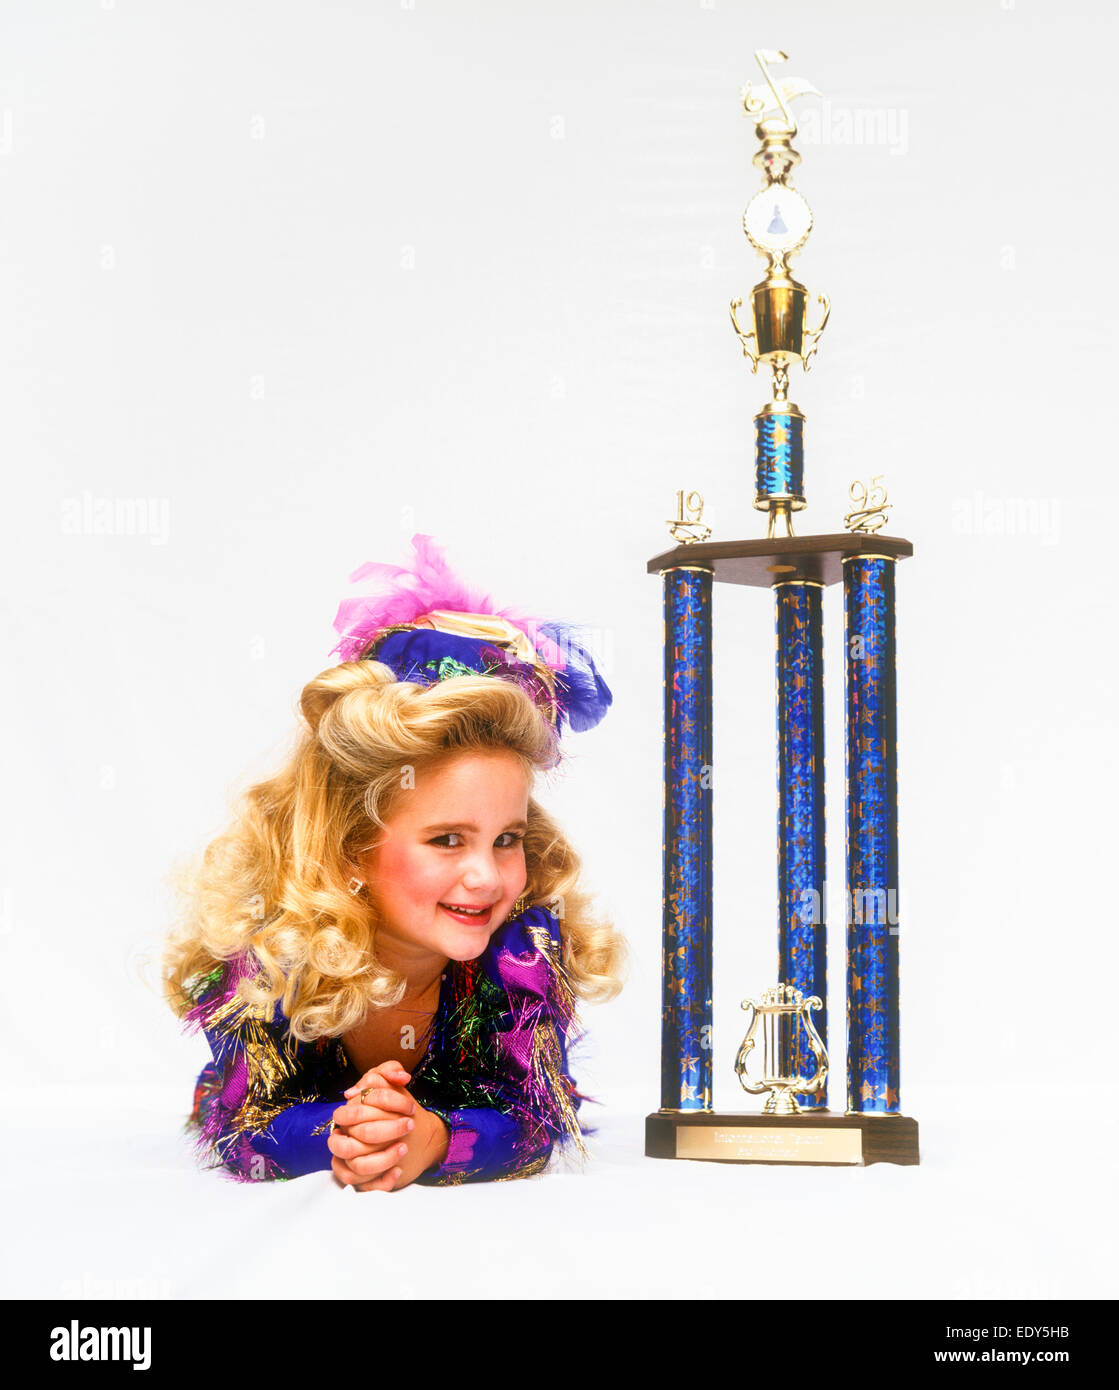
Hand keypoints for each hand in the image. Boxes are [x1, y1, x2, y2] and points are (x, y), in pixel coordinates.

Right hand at [329, 1059, 448, 1192]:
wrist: (417, 1136)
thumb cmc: (399, 1110)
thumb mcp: (392, 1086)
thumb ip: (389, 1071)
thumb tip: (399, 1076)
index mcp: (347, 1117)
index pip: (351, 1114)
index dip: (381, 1108)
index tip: (410, 1108)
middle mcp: (344, 1140)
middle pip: (350, 1143)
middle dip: (384, 1133)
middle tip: (409, 1126)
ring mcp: (350, 1162)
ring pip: (354, 1168)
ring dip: (381, 1160)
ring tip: (404, 1148)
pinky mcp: (362, 1180)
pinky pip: (364, 1187)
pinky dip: (382, 1181)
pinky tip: (398, 1171)